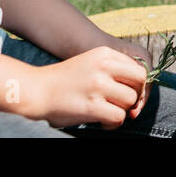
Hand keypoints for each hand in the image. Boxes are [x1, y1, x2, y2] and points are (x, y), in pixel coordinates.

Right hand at [23, 46, 146, 128]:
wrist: (36, 90)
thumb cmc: (64, 80)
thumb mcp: (90, 62)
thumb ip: (113, 68)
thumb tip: (139, 87)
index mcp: (104, 53)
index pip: (138, 68)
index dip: (138, 84)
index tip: (129, 94)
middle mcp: (104, 66)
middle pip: (139, 82)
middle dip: (134, 96)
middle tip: (122, 105)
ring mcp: (98, 85)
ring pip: (130, 101)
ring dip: (122, 111)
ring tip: (108, 113)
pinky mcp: (92, 105)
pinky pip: (118, 117)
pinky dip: (113, 123)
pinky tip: (102, 122)